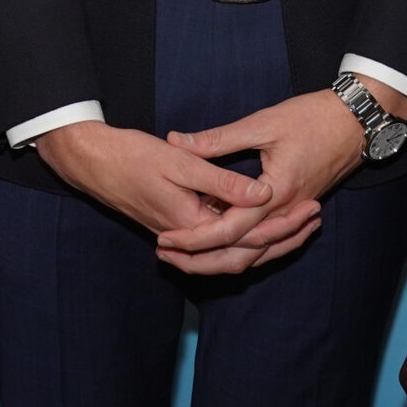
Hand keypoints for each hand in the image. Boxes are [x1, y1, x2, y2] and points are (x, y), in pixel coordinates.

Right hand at [34, 121, 293, 271]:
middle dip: (282, 237)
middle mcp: (188, 237)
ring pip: (233, 251)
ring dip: (268, 239)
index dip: (282, 223)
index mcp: (191, 223)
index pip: (245, 235)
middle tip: (314, 217)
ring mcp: (182, 235)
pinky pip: (220, 242)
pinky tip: (265, 218)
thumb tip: (263, 193)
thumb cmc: (131, 155)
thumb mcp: (179, 162)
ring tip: (302, 221)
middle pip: (245, 251)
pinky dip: (247, 236)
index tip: (310, 206)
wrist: (92, 162)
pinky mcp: (180, 227)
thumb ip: (221, 180)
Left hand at [163, 81, 402, 273]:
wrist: (355, 121)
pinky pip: (271, 244)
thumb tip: (177, 141)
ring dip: (221, 260)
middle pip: (241, 254)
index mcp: (274, 192)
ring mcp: (294, 215)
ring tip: (188, 258)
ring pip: (257, 255)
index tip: (166, 240)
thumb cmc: (312, 117)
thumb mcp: (262, 123)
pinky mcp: (298, 211)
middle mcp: (285, 212)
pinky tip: (227, 246)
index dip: (194, 239)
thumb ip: (218, 139)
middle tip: (167, 256)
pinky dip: (247, 250)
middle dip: (201, 261)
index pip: (228, 230)